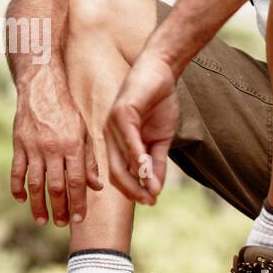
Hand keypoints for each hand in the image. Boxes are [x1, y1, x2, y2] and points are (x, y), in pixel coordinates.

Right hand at [10, 67, 103, 225]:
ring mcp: (33, 147)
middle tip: (61, 224)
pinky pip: (17, 171)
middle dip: (59, 209)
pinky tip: (22, 200)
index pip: (76, 181)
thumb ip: (89, 159)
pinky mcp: (18, 144)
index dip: (78, 202)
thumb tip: (97, 186)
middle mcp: (53, 148)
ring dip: (38, 205)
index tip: (79, 219)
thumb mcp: (84, 131)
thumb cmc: (67, 111)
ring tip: (42, 220)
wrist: (41, 87)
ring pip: (35, 183)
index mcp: (73, 146)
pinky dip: (18, 188)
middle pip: (55, 187)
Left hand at [104, 51, 179, 205]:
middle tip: (149, 201)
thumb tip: (156, 188)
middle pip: (116, 172)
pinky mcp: (121, 111)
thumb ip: (156, 162)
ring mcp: (113, 124)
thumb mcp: (161, 139)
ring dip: (136, 177)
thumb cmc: (159, 103)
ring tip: (151, 190)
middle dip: (133, 190)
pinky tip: (146, 165)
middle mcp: (110, 136)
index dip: (133, 190)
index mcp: (118, 144)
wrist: (161, 71)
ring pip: (120, 159)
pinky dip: (137, 154)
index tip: (149, 202)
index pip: (120, 174)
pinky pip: (127, 137)